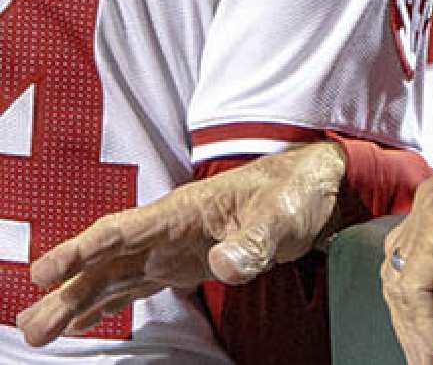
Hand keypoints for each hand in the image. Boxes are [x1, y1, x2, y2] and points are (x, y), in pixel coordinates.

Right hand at [17, 141, 346, 345]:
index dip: (82, 250)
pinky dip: (106, 304)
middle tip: (30, 326)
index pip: (123, 230)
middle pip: (107, 262)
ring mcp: (171, 248)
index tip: (45, 270)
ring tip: (38, 332)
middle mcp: (167, 230)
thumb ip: (253, 242)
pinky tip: (80, 323)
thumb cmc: (294, 193)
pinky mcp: (182, 264)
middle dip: (67, 292)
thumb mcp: (281, 215)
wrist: (313, 190)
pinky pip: (135, 285)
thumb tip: (224, 266)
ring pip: (113, 277)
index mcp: (182, 210)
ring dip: (76, 303)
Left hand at [381, 148, 432, 364]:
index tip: (423, 330)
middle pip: (393, 270)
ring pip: (398, 283)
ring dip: (410, 327)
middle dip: (404, 318)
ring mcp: (429, 211)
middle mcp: (428, 200)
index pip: (405, 253)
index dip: (410, 297)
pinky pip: (415, 286)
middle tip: (420, 353)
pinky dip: (422, 319)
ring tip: (426, 358)